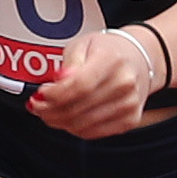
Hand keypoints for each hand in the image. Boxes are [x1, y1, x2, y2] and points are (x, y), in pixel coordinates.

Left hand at [27, 24, 156, 140]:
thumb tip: (58, 83)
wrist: (140, 59)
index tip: (41, 93)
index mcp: (112, 60)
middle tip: (36, 105)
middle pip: (78, 108)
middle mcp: (124, 84)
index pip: (79, 85)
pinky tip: (65, 118)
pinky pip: (92, 133)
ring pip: (82, 125)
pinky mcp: (129, 121)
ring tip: (47, 112)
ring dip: (58, 122)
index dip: (55, 95)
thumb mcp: (84, 44)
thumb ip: (69, 63)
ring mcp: (129, 105)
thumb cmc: (108, 50)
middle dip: (49, 111)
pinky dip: (73, 128)